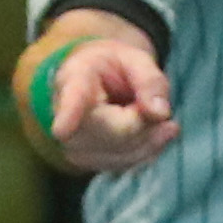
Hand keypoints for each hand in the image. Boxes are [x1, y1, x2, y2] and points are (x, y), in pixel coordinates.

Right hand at [48, 36, 178, 173]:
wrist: (93, 83)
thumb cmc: (113, 67)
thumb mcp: (135, 59)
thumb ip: (150, 81)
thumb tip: (160, 114)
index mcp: (75, 80)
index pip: (73, 100)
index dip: (68, 116)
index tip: (62, 130)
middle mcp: (66, 117)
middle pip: (117, 135)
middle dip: (146, 122)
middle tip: (152, 100)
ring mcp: (72, 145)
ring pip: (124, 154)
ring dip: (149, 136)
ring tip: (148, 111)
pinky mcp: (85, 162)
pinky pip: (126, 163)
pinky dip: (146, 148)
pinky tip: (148, 130)